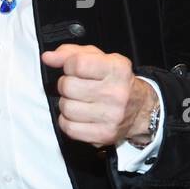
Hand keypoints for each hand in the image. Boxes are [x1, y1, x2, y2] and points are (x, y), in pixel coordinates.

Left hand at [40, 44, 157, 147]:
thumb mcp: (99, 59)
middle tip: (77, 86)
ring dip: (67, 103)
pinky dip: (68, 121)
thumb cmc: (115, 81)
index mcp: (117, 69)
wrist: (140, 109)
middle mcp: (116, 93)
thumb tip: (48, 57)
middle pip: (68, 87)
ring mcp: (111, 116)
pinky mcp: (104, 134)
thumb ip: (71, 53)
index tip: (74, 69)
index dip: (68, 65)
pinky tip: (79, 115)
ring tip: (79, 101)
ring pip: (66, 108)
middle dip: (67, 85)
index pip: (77, 64)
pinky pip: (69, 128)